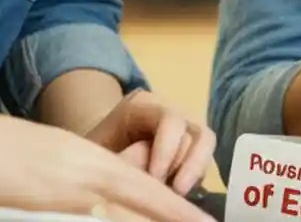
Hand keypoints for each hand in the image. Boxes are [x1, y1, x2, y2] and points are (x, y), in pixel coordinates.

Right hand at [0, 98, 213, 221]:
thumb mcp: (38, 168)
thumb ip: (69, 184)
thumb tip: (88, 205)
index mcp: (84, 156)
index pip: (141, 181)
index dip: (173, 203)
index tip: (201, 220)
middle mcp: (85, 163)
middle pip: (145, 193)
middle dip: (178, 214)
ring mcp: (69, 177)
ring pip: (130, 201)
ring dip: (158, 216)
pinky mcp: (48, 191)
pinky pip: (98, 214)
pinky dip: (123, 220)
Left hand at [84, 90, 215, 195]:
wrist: (97, 147)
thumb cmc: (95, 148)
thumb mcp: (98, 153)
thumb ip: (122, 161)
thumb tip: (146, 179)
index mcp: (143, 105)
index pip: (170, 120)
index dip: (168, 151)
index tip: (155, 181)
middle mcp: (171, 110)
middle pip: (197, 132)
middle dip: (187, 165)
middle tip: (171, 192)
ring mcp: (184, 125)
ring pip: (206, 145)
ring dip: (194, 172)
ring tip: (175, 194)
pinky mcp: (191, 144)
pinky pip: (203, 159)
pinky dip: (194, 177)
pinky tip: (174, 192)